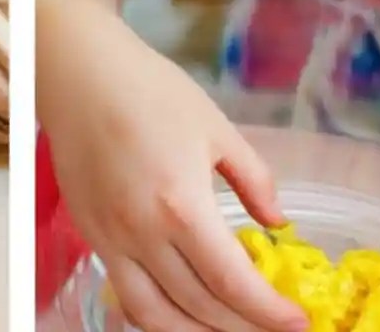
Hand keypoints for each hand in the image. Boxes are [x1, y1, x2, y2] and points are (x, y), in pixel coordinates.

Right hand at [38, 0, 305, 331]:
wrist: (81, 74)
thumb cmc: (150, 90)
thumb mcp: (217, 129)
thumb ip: (254, 180)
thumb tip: (277, 224)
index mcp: (182, 205)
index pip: (232, 283)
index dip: (269, 312)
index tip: (298, 321)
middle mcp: (142, 233)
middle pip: (199, 307)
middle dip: (244, 327)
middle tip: (274, 328)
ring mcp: (110, 240)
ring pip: (157, 316)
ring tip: (232, 331)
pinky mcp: (91, 237)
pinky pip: (126, 297)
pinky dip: (158, 318)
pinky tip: (183, 316)